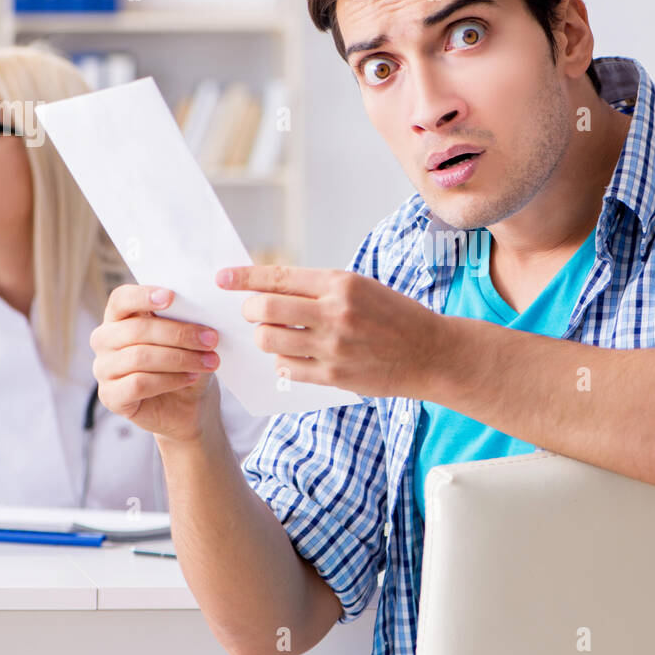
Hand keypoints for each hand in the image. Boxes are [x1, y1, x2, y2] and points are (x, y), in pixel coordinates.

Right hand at [90, 284, 222, 442]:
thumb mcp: (188, 338)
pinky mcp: (110, 396)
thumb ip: (183, 320)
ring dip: (180, 358)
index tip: (172, 297)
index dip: (143, 296)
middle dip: (178, 333)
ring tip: (208, 361)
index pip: (121, 299)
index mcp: (120, 317)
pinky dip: (170, 380)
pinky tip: (190, 378)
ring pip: (140, 357)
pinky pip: (139, 383)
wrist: (189, 405)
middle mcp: (105, 340)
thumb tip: (197, 307)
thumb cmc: (185, 363)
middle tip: (211, 339)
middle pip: (136, 329)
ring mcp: (104, 369)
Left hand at [217, 265, 446, 398]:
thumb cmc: (395, 316)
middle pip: (265, 309)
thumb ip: (319, 289)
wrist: (431, 353)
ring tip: (276, 335)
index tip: (223, 278)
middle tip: (252, 312)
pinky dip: (282, 361)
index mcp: (341, 284)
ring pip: (270, 340)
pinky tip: (292, 356)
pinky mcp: (334, 376)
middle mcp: (335, 313)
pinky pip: (287, 368)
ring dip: (264, 337)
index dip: (244, 277)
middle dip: (250, 310)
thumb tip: (272, 291)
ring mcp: (333, 347)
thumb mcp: (361, 288)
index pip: (279, 277)